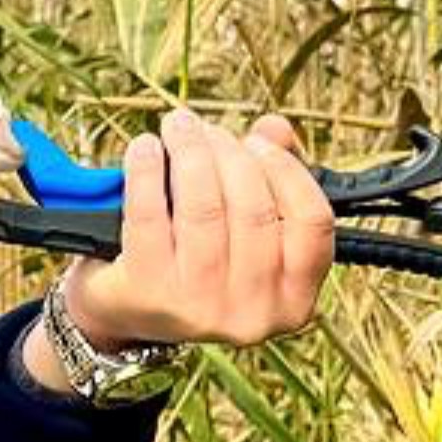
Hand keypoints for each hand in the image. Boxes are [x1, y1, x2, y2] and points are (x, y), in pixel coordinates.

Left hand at [40, 108, 332, 358]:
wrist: (129, 313)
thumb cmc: (197, 260)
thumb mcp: (242, 229)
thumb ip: (270, 176)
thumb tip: (275, 128)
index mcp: (293, 300)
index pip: (312, 222)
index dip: (286, 169)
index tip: (257, 140)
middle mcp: (254, 313)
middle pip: (254, 208)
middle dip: (228, 152)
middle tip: (204, 129)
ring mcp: (201, 308)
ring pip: (204, 208)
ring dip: (190, 152)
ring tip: (178, 128)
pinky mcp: (150, 293)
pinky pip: (150, 215)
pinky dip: (147, 171)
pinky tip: (144, 148)